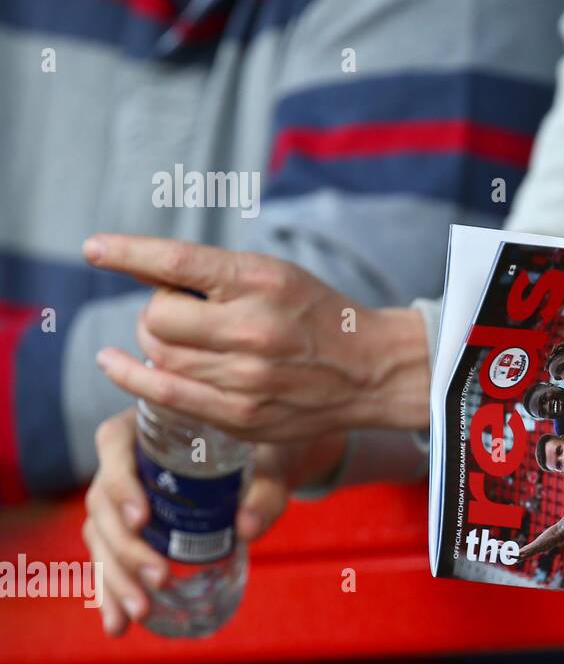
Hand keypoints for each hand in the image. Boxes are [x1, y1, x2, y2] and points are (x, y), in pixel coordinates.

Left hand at [82, 235, 429, 440]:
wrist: (370, 370)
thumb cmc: (316, 315)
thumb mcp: (274, 275)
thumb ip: (211, 273)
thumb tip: (135, 263)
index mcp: (262, 281)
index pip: (176, 263)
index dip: (126, 253)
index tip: (93, 249)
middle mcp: (253, 328)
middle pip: (157, 316)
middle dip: (157, 311)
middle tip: (183, 314)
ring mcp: (247, 377)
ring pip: (158, 354)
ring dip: (157, 343)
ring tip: (188, 341)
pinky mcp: (242, 415)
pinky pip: (166, 394)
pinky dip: (133, 377)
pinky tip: (117, 364)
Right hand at [83, 408, 346, 636]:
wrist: (266, 465)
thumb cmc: (264, 453)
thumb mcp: (270, 463)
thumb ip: (265, 491)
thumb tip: (247, 528)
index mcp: (147, 426)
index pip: (114, 447)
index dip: (122, 485)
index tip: (143, 520)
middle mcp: (124, 461)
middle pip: (103, 503)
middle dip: (126, 548)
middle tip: (159, 578)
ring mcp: (122, 498)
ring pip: (101, 537)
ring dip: (116, 579)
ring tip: (141, 613)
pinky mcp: (129, 530)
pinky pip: (110, 560)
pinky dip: (111, 594)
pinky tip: (118, 626)